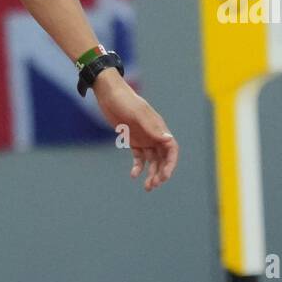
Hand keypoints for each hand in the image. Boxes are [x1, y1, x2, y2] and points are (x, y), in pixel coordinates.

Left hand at [92, 72, 177, 190]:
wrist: (109, 95)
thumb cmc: (125, 101)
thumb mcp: (138, 114)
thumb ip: (152, 127)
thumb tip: (168, 140)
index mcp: (159, 128)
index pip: (171, 148)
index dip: (171, 163)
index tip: (165, 176)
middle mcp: (154, 134)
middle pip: (163, 158)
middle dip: (161, 172)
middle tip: (153, 185)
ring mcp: (144, 138)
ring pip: (152, 160)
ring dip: (152, 173)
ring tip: (147, 186)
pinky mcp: (132, 140)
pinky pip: (139, 157)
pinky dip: (138, 167)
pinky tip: (134, 175)